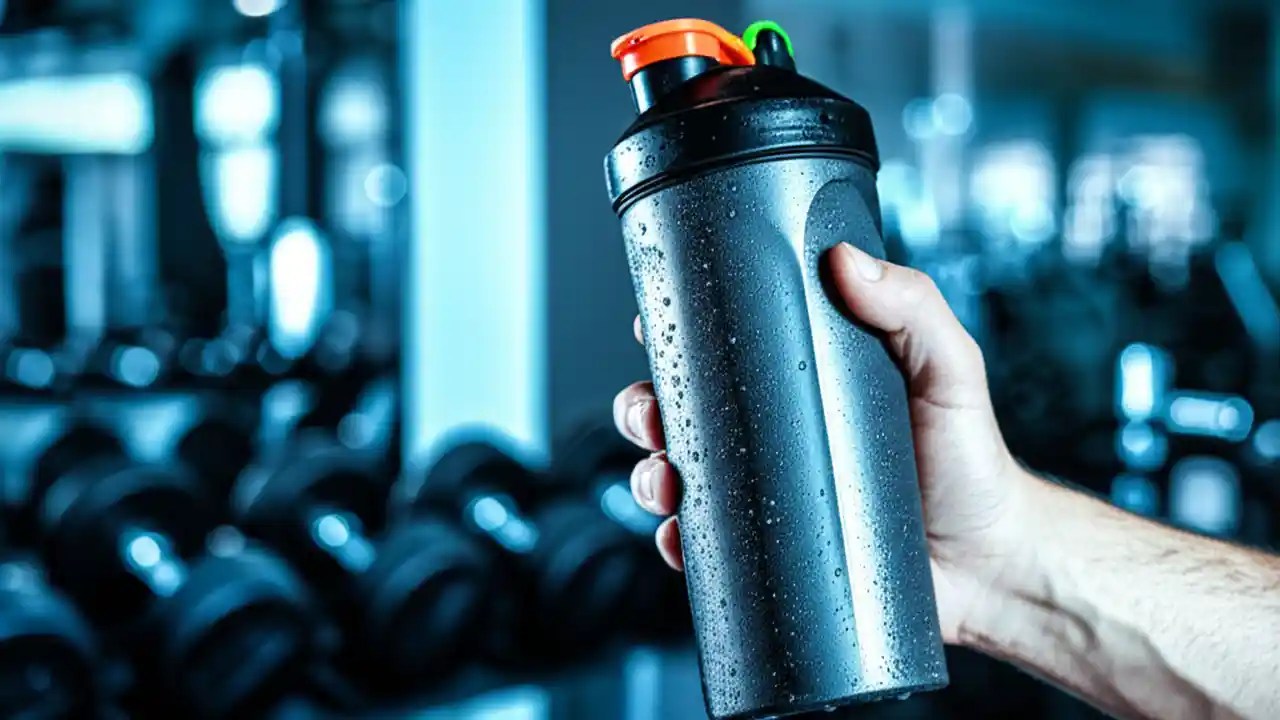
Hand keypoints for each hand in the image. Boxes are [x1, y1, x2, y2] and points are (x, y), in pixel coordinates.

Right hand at [613, 242, 1039, 642]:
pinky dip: (677, 541)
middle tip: (651, 415)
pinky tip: (681, 537)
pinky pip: (703, 544)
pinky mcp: (769, 548)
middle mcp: (775, 433)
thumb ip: (912, 306)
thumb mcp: (949, 369)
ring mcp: (767, 493)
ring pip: (678, 474)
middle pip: (682, 409)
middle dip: (644, 407)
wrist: (990, 567)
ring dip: (650, 475)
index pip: (724, 347)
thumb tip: (844, 259)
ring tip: (666, 482)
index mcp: (802, 379)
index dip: (677, 334)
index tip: (654, 326)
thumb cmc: (973, 463)